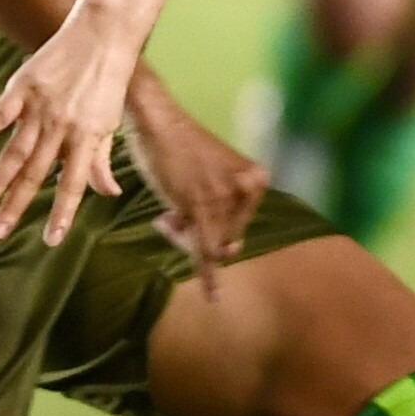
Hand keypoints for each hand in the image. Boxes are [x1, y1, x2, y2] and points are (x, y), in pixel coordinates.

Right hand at [0, 0, 150, 245]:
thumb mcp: (109, 123)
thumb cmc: (107, 82)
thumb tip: (107, 193)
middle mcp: (62, 127)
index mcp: (87, 138)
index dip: (62, 213)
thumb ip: (102, 160)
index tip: (50, 240)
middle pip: (34, 175)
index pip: (73, 185)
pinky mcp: (23, 88)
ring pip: (14, 152)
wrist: (102, 35)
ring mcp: (40, 108)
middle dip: (14, 207)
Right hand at [121, 74, 270, 269]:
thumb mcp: (213, 174)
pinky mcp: (199, 207)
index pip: (239, 226)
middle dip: (198, 234)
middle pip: (226, 238)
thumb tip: (231, 253)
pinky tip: (212, 295)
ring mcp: (225, 198)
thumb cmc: (179, 146)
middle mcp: (248, 188)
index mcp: (257, 179)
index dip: (212, 228)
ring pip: (210, 245)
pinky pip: (204, 250)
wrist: (157, 120)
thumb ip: (225, 210)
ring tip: (167, 214)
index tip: (186, 214)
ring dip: (184, 238)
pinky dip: (208, 275)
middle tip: (171, 215)